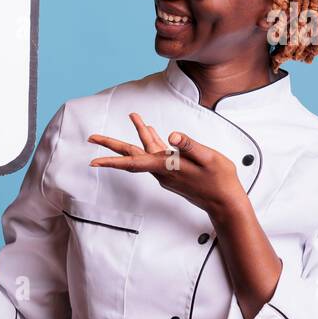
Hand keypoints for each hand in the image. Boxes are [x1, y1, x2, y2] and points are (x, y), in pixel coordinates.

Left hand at [89, 112, 243, 216]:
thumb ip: (190, 145)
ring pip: (146, 151)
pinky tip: (153, 132)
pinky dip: (153, 140)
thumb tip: (173, 135)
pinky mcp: (173, 171)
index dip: (111, 161)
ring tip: (134, 116)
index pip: (132, 162)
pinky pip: (157, 153)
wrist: (225, 202)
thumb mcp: (208, 158)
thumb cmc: (219, 180)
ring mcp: (166, 171)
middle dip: (111, 145)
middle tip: (92, 137)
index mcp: (165, 166)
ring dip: (140, 133)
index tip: (93, 162)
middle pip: (131, 155)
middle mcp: (161, 170)